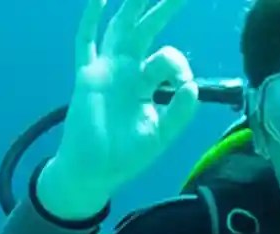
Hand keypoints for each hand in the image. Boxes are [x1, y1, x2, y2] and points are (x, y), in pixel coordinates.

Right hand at [38, 0, 199, 218]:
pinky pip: (86, 42)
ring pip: (120, 28)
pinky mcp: (87, 77)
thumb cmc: (127, 154)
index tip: (183, 86)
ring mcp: (106, 70)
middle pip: (146, 29)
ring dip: (132, 4)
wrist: (94, 171)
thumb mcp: (161, 134)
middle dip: (163, 7)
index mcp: (148, 83)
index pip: (168, 58)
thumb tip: (193, 86)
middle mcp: (128, 70)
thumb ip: (179, 112)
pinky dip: (91, 19)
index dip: (179, 65)